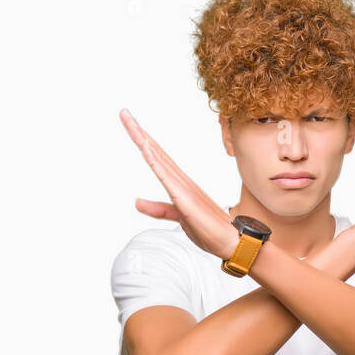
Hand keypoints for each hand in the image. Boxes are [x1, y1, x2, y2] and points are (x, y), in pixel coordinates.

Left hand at [120, 108, 240, 260]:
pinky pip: (166, 177)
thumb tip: (136, 202)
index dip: (143, 140)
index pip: (157, 157)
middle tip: (123, 112)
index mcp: (178, 183)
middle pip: (155, 151)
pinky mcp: (184, 199)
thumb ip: (158, 209)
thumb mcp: (178, 216)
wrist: (231, 242)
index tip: (131, 124)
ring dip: (143, 140)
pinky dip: (155, 161)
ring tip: (130, 122)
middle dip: (138, 132)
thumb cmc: (210, 230)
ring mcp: (182, 188)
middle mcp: (180, 180)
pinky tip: (145, 148)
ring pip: (158, 159)